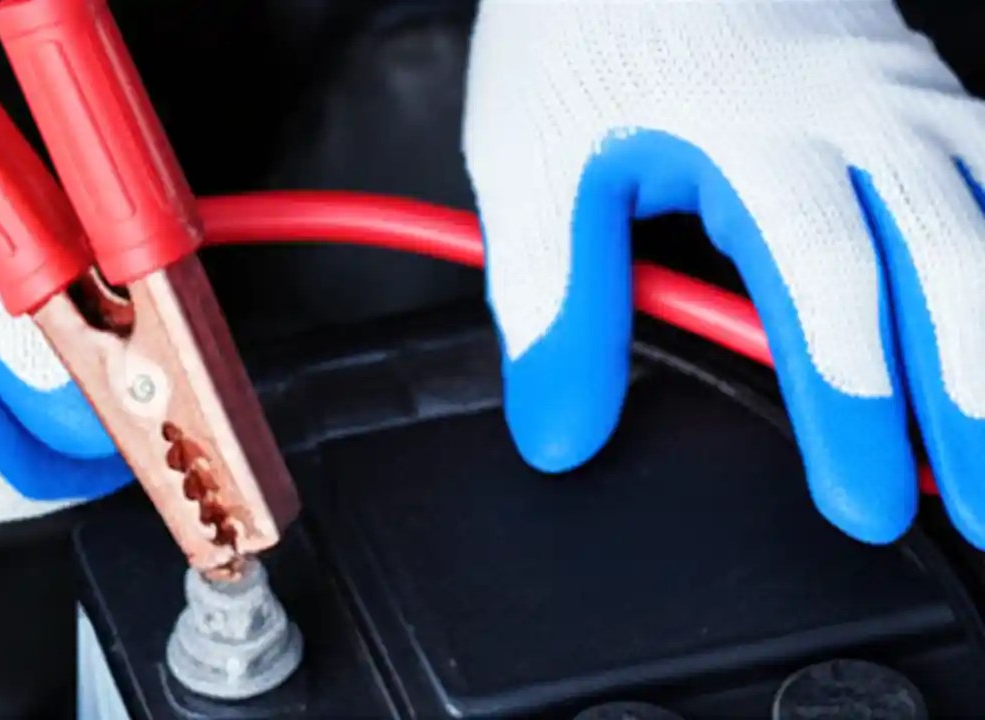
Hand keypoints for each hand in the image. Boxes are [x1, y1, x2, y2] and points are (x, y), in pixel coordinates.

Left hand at [463, 0, 984, 545]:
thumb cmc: (581, 29)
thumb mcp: (534, 166)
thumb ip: (556, 300)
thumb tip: (563, 428)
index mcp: (759, 136)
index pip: (826, 291)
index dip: (851, 407)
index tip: (865, 503)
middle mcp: (857, 114)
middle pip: (948, 267)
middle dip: (972, 401)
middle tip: (982, 507)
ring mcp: (901, 93)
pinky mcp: (917, 85)